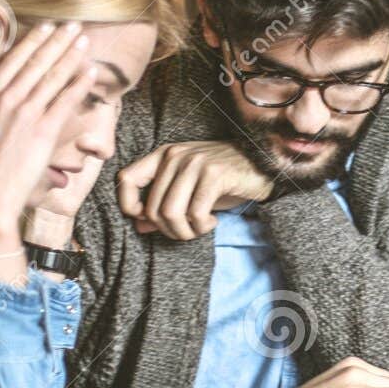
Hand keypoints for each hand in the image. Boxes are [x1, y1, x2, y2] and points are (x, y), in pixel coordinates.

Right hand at [0, 23, 96, 280]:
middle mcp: (1, 101)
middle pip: (34, 63)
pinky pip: (64, 101)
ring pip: (52, 77)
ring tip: (84, 41)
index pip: (11, 62)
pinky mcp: (41, 132)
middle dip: (56, 41)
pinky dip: (79, 84)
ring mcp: (22, 114)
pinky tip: (90, 71)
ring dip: (71, 56)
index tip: (45, 27)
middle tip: (72, 25)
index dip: (31, 42)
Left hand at [117, 140, 274, 239]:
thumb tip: (139, 225)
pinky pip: (195, 213)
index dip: (129, 206)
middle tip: (187, 231)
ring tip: (199, 229)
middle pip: (151, 208)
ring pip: (170, 213)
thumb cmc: (224, 180)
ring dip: (184, 232)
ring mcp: (195, 163)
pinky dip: (201, 226)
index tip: (148, 220)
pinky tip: (212, 222)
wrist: (263, 167)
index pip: (125, 179)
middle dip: (168, 230)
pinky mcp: (214, 174)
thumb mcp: (189, 191)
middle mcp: (175, 155)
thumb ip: (163, 204)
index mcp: (164, 155)